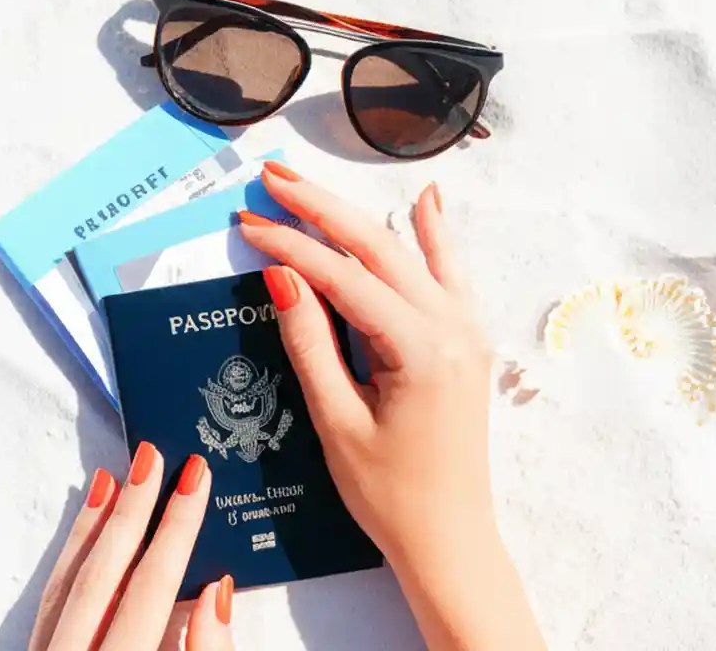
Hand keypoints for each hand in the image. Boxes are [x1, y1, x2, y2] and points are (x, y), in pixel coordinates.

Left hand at [28, 443, 234, 650]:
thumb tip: (215, 592)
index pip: (153, 585)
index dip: (177, 528)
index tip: (196, 478)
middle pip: (105, 571)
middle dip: (133, 509)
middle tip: (153, 456)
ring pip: (69, 580)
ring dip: (94, 525)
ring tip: (115, 476)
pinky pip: (51, 598)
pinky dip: (71, 558)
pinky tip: (86, 529)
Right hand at [239, 160, 543, 650]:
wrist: (450, 537)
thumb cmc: (390, 495)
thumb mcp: (337, 421)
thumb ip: (311, 343)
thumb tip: (281, 277)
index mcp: (420, 348)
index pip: (343, 278)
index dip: (290, 246)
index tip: (248, 222)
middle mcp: (452, 326)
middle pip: (378, 247)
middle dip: (321, 210)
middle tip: (272, 179)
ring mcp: (467, 330)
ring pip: (410, 252)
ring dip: (361, 217)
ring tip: (316, 185)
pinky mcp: (466, 340)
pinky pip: (448, 273)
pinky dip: (434, 236)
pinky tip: (426, 201)